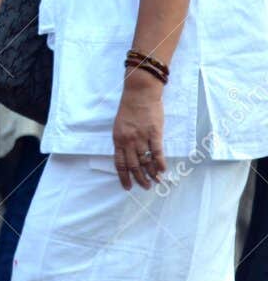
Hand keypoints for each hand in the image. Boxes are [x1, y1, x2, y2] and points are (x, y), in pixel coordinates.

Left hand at [112, 69, 165, 189]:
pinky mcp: (155, 133)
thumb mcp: (119, 126)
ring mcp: (141, 137)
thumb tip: (129, 156)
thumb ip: (123, 141)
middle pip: (133, 165)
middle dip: (139, 179)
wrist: (139, 93)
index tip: (128, 187)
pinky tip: (163, 170)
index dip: (124, 177)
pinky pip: (157, 152)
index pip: (119, 164)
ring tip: (156, 182)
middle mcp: (128, 141)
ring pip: (146, 161)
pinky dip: (160, 163)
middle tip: (145, 187)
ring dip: (151, 174)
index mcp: (117, 139)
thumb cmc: (129, 109)